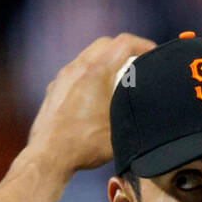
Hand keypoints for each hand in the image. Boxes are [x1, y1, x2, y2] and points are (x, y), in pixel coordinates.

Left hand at [26, 33, 155, 175]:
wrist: (48, 158)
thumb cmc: (83, 146)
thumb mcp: (119, 131)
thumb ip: (133, 115)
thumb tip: (147, 113)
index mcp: (96, 72)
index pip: (124, 43)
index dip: (143, 45)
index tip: (154, 53)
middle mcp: (77, 68)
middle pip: (105, 44)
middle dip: (124, 49)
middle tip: (137, 62)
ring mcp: (62, 77)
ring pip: (88, 56)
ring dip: (104, 61)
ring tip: (116, 79)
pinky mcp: (54, 89)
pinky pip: (74, 72)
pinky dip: (88, 74)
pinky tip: (94, 94)